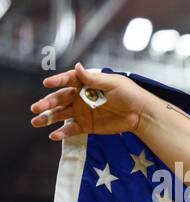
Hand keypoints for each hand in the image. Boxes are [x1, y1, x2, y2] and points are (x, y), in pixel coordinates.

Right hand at [29, 64, 152, 140]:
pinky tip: (53, 135)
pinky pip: (71, 129)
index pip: (67, 80)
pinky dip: (62, 133)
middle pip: (59, 99)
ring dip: (47, 118)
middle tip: (36, 108)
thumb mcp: (113, 83)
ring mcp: (81, 112)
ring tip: (35, 122)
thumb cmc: (129, 94)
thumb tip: (77, 66)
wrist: (141, 114)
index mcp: (84, 83)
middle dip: (47, 103)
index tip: (47, 83)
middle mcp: (79, 96)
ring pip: (60, 114)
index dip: (57, 81)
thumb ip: (93, 79)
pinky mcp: (86, 126)